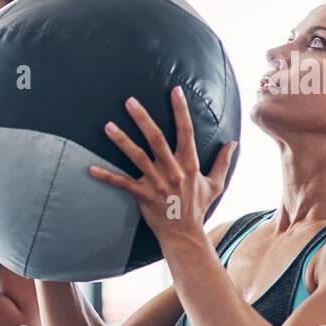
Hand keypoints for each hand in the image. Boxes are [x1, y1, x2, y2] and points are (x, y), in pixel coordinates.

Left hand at [90, 87, 237, 246]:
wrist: (184, 234)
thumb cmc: (198, 208)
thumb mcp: (216, 184)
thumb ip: (223, 162)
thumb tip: (234, 142)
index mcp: (190, 164)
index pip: (186, 131)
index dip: (181, 110)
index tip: (175, 91)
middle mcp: (173, 170)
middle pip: (156, 138)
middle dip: (143, 118)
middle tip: (129, 101)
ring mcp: (157, 183)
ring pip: (137, 156)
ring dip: (121, 140)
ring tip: (108, 125)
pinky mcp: (143, 195)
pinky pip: (122, 183)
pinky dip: (106, 176)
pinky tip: (90, 168)